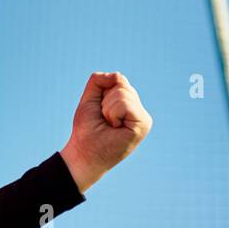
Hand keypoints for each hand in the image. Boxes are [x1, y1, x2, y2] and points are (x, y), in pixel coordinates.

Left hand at [59, 71, 152, 193]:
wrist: (84, 153)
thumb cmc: (87, 128)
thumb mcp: (90, 98)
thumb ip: (99, 81)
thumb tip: (116, 75)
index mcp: (128, 103)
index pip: (117, 79)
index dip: (101, 92)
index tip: (100, 111)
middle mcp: (139, 109)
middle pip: (120, 83)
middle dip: (104, 100)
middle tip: (104, 120)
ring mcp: (143, 117)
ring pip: (122, 92)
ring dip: (107, 108)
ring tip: (109, 124)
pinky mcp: (144, 124)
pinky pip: (125, 104)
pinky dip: (112, 113)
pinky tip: (114, 127)